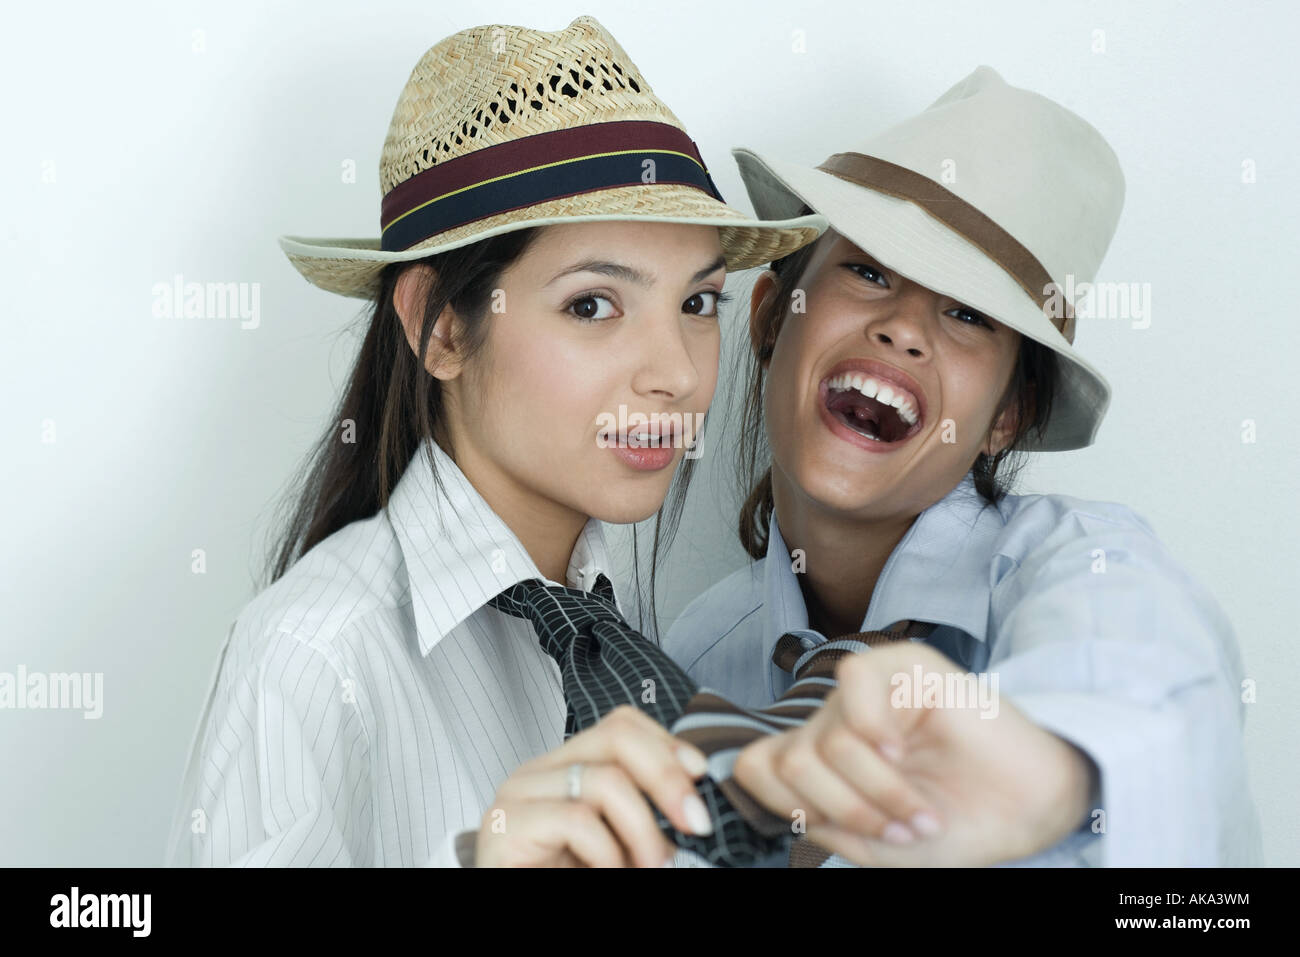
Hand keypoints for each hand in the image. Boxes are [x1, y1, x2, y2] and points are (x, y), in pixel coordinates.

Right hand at [473, 705, 712, 866]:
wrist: (512, 909)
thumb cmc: (564, 877)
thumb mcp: (616, 842)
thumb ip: (643, 812)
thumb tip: (695, 802)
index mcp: (567, 768)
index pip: (622, 725)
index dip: (668, 745)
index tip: (702, 777)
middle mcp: (540, 771)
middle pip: (616, 736)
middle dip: (667, 776)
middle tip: (695, 822)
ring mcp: (518, 793)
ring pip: (605, 781)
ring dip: (643, 831)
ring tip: (652, 866)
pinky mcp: (504, 825)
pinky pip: (577, 821)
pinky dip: (608, 855)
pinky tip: (611, 874)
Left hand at [732, 642, 1098, 865]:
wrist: (1029, 809)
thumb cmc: (955, 823)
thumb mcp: (874, 846)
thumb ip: (819, 823)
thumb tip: (777, 800)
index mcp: (820, 759)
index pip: (755, 766)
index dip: (786, 807)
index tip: (836, 833)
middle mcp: (835, 721)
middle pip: (793, 762)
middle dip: (846, 810)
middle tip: (902, 827)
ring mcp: (866, 693)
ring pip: (827, 739)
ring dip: (877, 791)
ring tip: (921, 810)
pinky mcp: (903, 664)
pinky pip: (852, 683)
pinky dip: (876, 733)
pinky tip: (905, 752)